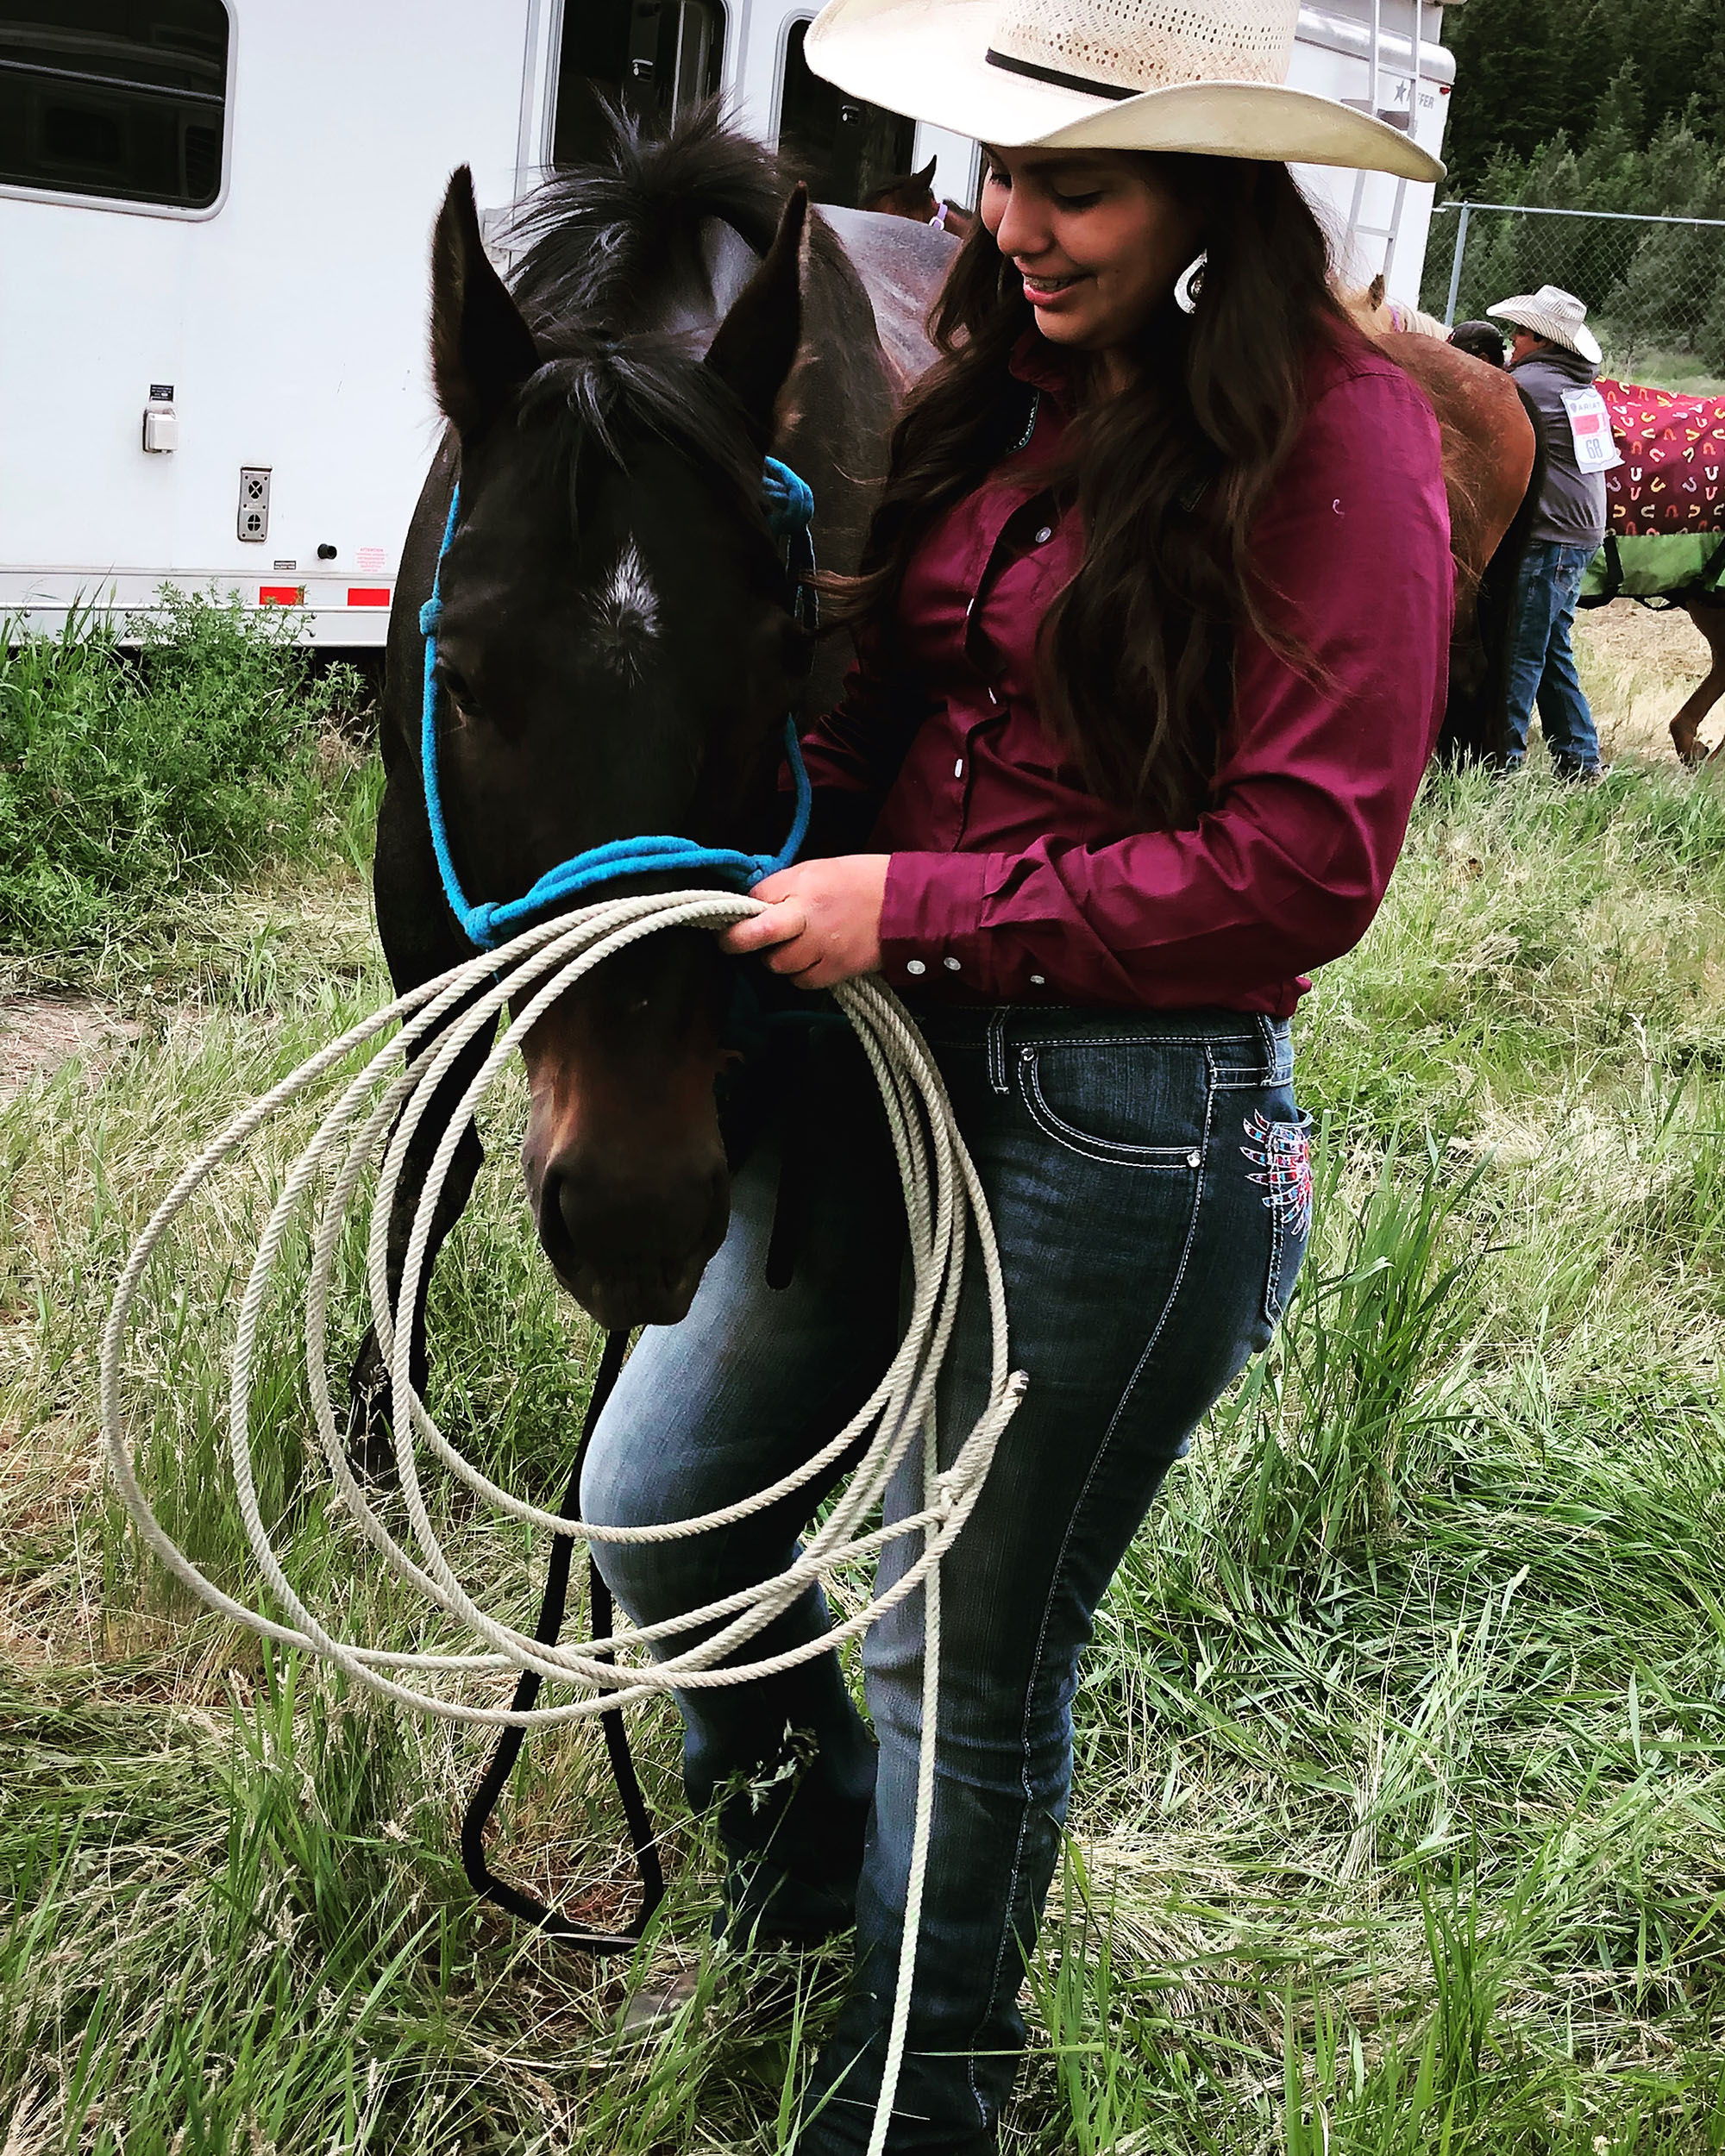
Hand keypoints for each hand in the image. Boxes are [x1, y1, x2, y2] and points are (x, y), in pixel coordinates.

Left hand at [719, 855, 888, 989]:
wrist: (909, 905)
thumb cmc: (864, 880)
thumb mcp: (819, 868)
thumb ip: (785, 887)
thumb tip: (755, 905)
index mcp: (801, 885)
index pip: (753, 898)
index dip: (739, 909)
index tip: (733, 916)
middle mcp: (806, 917)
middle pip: (753, 936)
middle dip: (734, 940)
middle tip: (730, 941)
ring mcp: (820, 948)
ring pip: (777, 964)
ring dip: (778, 958)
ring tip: (792, 945)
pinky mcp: (836, 971)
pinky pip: (802, 981)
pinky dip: (801, 974)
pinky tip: (811, 960)